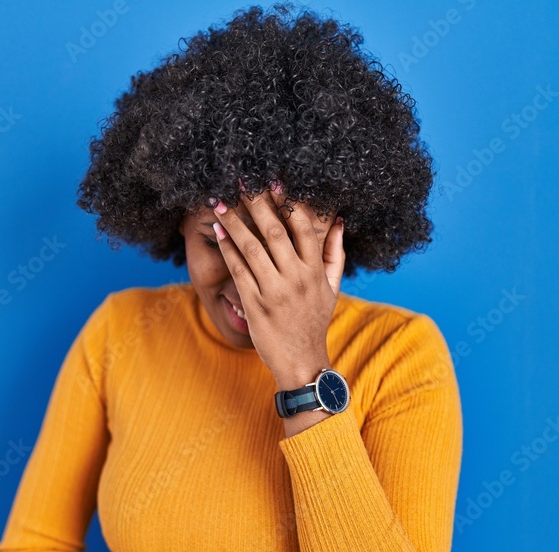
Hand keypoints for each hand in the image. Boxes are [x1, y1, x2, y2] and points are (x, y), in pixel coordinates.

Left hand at [210, 181, 344, 387]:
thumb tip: (338, 221)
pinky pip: (238, 270)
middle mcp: (295, 279)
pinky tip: (220, 232)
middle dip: (255, 204)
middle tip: (241, 183)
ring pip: (251, 247)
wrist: (301, 360)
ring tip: (220, 204)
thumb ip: (335, 254)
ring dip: (233, 222)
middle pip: (273, 232)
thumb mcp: (332, 288)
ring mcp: (274, 292)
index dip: (287, 203)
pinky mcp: (254, 304)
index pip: (302, 228)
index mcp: (315, 272)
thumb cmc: (314, 321)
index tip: (273, 183)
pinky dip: (228, 249)